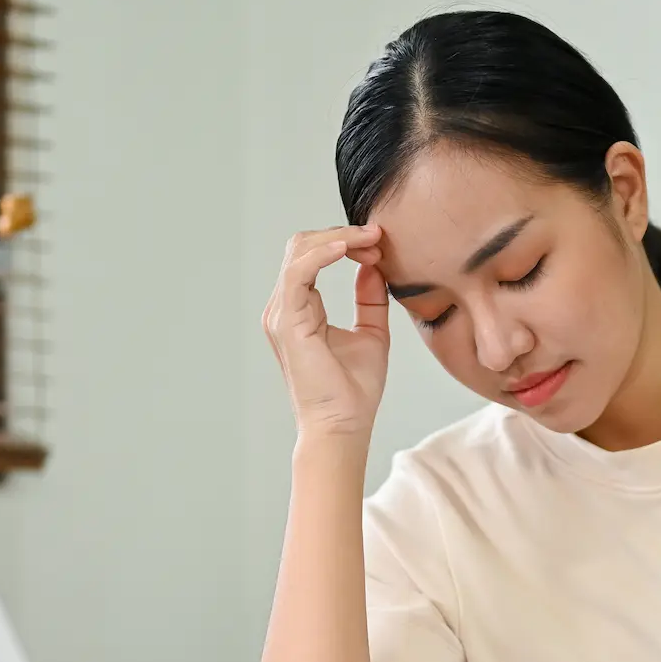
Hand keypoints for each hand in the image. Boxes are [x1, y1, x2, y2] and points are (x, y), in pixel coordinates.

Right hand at [261, 225, 389, 439]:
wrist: (343, 426)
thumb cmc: (354, 390)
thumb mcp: (371, 333)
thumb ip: (370, 299)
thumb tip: (372, 266)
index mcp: (299, 309)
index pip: (313, 255)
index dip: (345, 242)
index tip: (379, 246)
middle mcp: (284, 308)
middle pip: (303, 245)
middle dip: (343, 235)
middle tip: (378, 240)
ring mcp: (281, 314)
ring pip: (300, 250)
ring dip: (339, 239)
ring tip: (371, 242)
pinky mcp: (287, 321)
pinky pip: (299, 271)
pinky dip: (323, 252)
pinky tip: (349, 248)